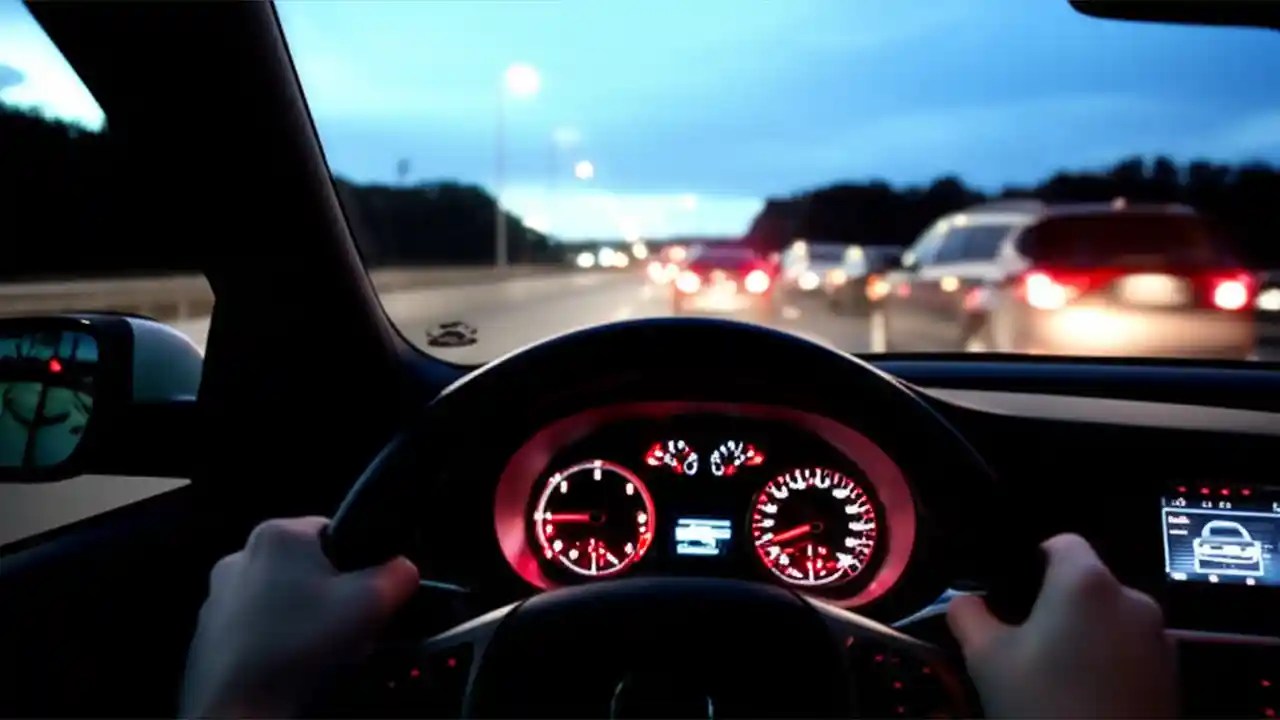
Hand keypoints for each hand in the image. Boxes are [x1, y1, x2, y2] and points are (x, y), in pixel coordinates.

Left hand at [180, 517, 418, 718]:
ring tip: (317, 652)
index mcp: (277, 535)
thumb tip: (403, 569)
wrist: (240, 709)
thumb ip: (398, 574)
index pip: (333, 532)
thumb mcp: (372, 603)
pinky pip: (256, 628)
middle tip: (345, 628)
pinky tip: (289, 665)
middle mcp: (240, 556)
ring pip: (281, 599)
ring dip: (301, 619)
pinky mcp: (207, 633)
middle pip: (306, 569)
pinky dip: (275, 642)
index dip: (357, 566)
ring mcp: (217, 597)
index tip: (363, 597)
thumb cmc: (300, 646)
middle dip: (329, 596)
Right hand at [947, 533, 1175, 717]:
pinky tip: (1086, 695)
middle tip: (1025, 644)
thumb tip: (966, 601)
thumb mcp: (986, 659)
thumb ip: (968, 615)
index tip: (1010, 599)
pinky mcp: (1172, 675)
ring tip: (1057, 676)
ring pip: (1109, 619)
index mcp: (1086, 582)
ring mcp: (1159, 638)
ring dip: (1085, 635)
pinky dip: (1109, 662)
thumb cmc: (1043, 705)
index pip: (1060, 543)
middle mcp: (1131, 598)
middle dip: (1057, 606)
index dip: (1031, 562)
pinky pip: (1131, 651)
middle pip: (1086, 584)